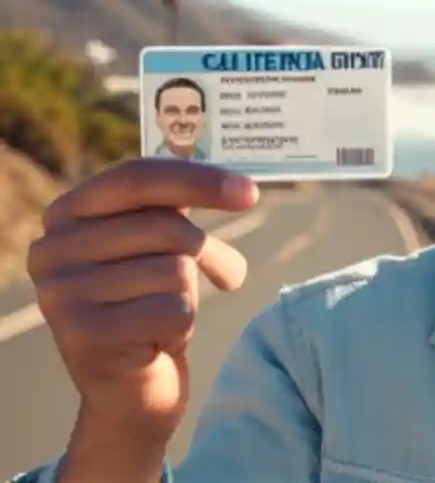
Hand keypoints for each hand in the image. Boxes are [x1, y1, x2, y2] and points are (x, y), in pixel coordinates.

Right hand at [27, 159, 257, 447]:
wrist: (131, 390)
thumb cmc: (151, 305)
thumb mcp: (162, 246)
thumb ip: (181, 209)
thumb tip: (240, 187)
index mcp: (66, 214)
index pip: (137, 178)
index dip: (198, 180)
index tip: (250, 192)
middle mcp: (51, 249)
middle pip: (166, 228)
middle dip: (201, 253)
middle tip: (211, 275)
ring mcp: (61, 294)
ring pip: (175, 271)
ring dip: (187, 296)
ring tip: (163, 316)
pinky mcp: (84, 336)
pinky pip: (174, 311)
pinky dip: (183, 327)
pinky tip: (158, 342)